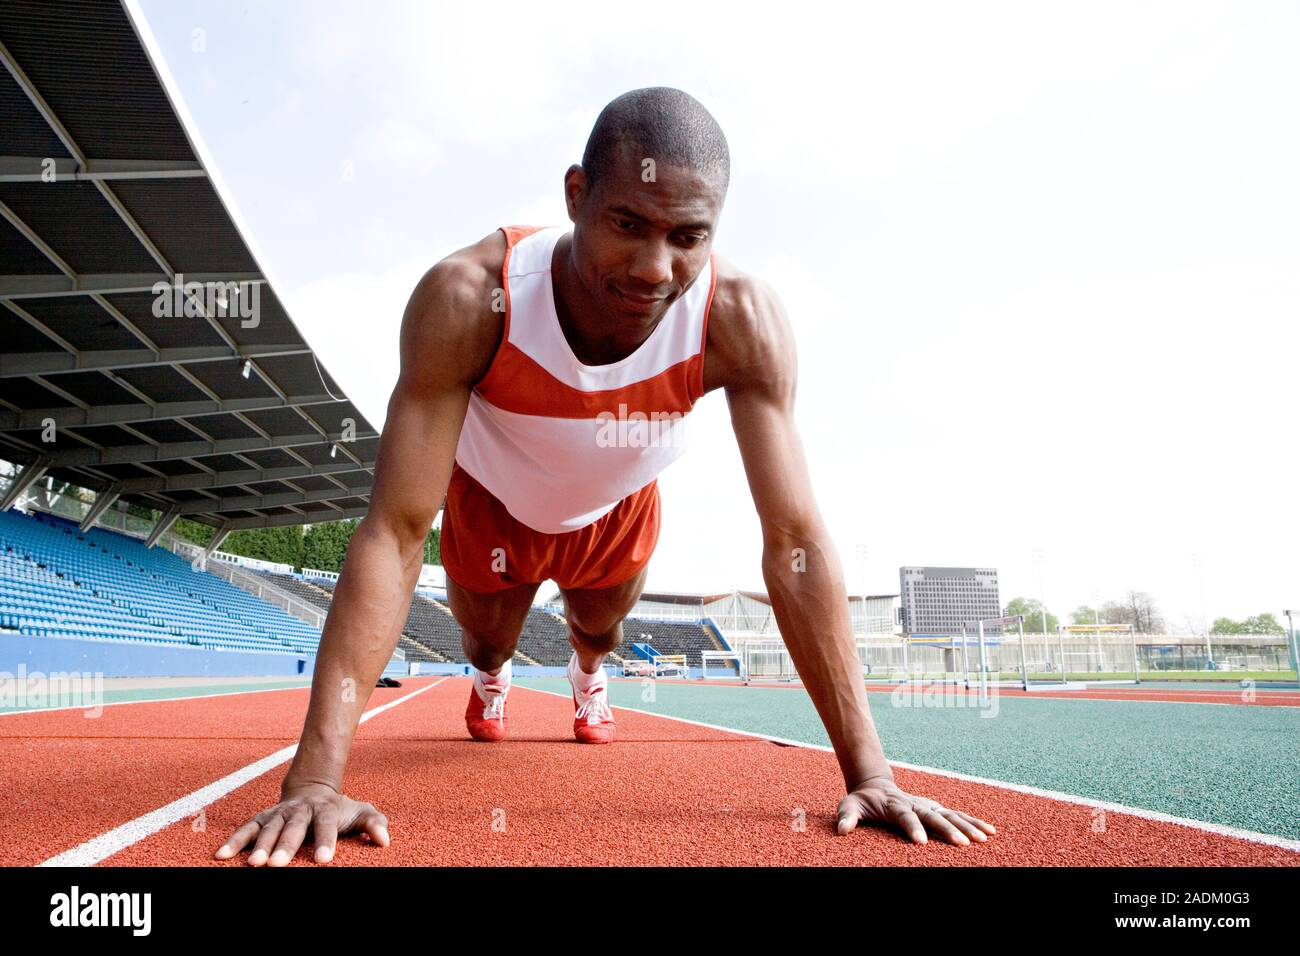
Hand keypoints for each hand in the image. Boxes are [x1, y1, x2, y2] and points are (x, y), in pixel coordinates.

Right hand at [213, 782, 389, 865]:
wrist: (313, 790)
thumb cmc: (339, 810)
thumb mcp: (360, 811)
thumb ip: (373, 822)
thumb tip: (385, 840)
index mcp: (325, 809)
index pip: (326, 824)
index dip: (324, 840)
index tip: (324, 859)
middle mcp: (299, 810)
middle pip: (293, 828)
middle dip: (285, 846)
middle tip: (279, 865)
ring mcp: (279, 813)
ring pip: (268, 828)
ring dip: (260, 846)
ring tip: (254, 864)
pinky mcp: (262, 818)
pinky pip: (246, 829)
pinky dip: (234, 841)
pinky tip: (221, 855)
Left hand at [836, 774, 995, 845]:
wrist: (875, 785)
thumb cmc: (862, 800)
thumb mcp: (850, 805)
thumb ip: (847, 816)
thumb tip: (841, 829)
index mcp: (895, 805)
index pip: (905, 817)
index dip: (912, 827)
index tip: (920, 841)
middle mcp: (915, 804)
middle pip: (933, 816)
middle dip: (948, 830)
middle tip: (961, 844)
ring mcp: (928, 805)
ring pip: (951, 815)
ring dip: (967, 826)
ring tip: (984, 838)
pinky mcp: (936, 808)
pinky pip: (958, 815)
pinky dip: (974, 822)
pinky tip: (990, 832)